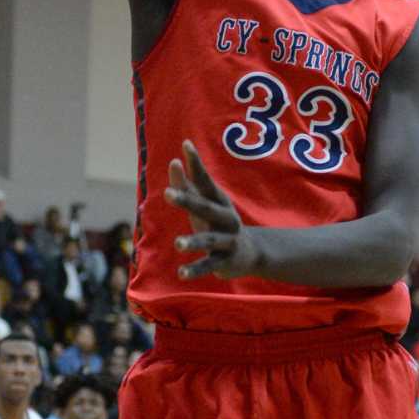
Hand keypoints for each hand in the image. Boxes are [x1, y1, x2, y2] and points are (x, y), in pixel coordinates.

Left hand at [167, 141, 260, 279]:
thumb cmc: (218, 223)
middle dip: (188, 200)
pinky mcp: (225, 261)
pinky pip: (209, 265)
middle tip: (167, 193)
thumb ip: (187, 185)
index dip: (195, 164)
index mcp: (218, 202)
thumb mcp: (204, 205)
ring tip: (178, 244)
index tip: (185, 145)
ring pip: (210, 240)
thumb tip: (173, 162)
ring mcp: (227, 240)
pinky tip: (181, 274)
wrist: (251, 253)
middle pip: (206, 208)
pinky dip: (195, 270)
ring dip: (194, 242)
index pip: (205, 180)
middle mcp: (225, 219)